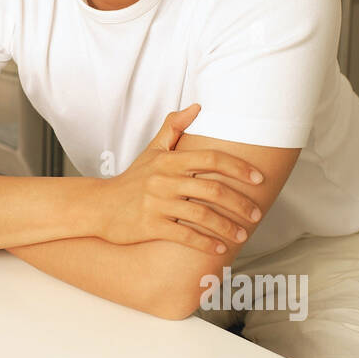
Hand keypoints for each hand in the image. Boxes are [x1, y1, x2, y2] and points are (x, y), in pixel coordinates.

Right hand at [93, 103, 264, 252]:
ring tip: (243, 235)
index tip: (258, 179)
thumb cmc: (132, 179)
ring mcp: (157, 203)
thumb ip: (173, 127)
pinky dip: (206, 244)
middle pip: (213, 189)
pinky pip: (185, 236)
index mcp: (169, 160)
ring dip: (227, 227)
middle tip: (257, 214)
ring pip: (202, 216)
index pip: (211, 159)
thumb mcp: (151, 150)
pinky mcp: (150, 226)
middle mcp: (164, 180)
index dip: (238, 168)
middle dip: (240, 203)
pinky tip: (220, 250)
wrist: (100, 206)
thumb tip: (198, 107)